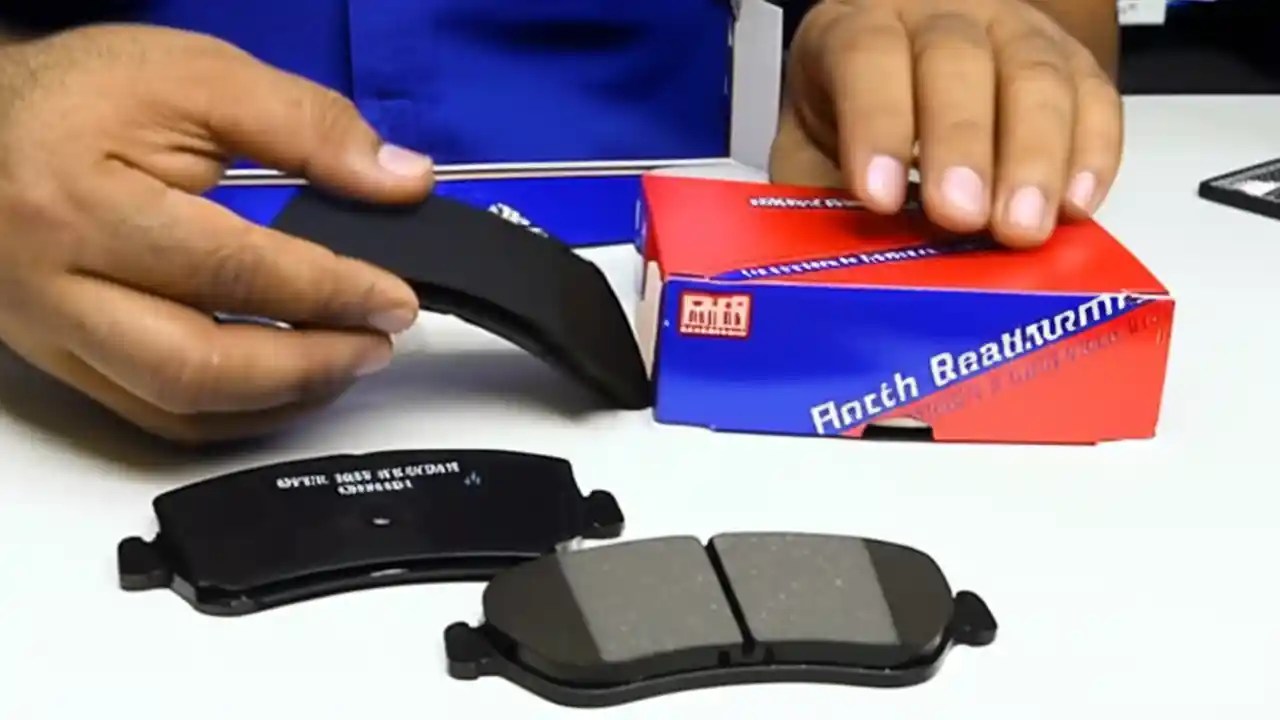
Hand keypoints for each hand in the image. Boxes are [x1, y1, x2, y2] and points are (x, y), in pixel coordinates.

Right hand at [0, 25, 434, 443]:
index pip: (231, 270)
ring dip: (278, 402)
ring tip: (345, 364)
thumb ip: (306, 126)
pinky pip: (152, 415)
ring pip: (175, 408)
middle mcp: (57, 287)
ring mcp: (54, 335)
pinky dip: (233, 414)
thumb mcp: (197, 78)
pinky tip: (285, 385)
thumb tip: (401, 181)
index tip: (394, 299)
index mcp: (86, 206)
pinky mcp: (61, 359)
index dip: (329, 292)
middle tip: (376, 346)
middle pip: (197, 367)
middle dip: (307, 368)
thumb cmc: (78, 97)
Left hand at [770, 0, 1121, 246]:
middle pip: (957, 61)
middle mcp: (938, 14)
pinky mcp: (1069, 62)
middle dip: (961, 144)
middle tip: (961, 215)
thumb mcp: (810, 155)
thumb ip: (817, 197)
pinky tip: (1075, 207)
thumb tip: (832, 261)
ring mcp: (1010, 31)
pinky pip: (1092, 97)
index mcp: (858, 27)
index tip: (880, 196)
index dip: (877, 124)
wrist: (899, 94)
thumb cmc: (849, 127)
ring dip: (1033, 157)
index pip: (867, 57)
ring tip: (1022, 228)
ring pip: (1033, 75)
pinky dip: (1090, 154)